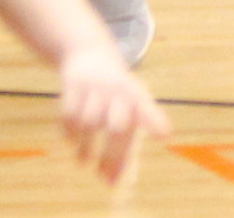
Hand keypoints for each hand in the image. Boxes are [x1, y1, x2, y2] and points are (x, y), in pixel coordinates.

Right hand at [58, 46, 170, 185]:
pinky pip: (69, 115)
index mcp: (137, 96)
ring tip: (84, 162)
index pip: (148, 109)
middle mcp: (119, 91)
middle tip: (106, 179)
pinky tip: (71, 142)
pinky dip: (69, 132)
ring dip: (86, 147)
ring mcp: (95, 87)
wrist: (89, 53)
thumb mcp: (128, 105)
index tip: (164, 136)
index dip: (155, 122)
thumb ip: (125, 140)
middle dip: (113, 155)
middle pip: (117, 127)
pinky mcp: (73, 85)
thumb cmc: (115, 91)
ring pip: (90, 123)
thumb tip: (113, 179)